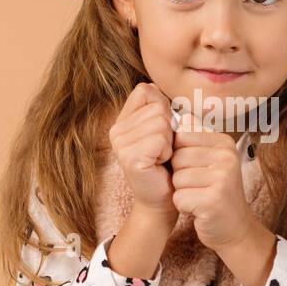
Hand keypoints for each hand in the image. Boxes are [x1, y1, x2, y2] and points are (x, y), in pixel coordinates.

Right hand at [108, 83, 177, 221]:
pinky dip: (167, 151)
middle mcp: (116, 130)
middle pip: (157, 107)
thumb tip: (154, 86)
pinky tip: (159, 164)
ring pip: (161, 122)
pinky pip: (160, 139)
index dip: (163, 107)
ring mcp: (120, 144)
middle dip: (170, 129)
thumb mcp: (164, 130)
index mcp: (122, 120)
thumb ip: (159, 107)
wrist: (162, 199)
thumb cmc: (167, 164)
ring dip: (170, 142)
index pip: (145, 90)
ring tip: (161, 158)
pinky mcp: (130, 157)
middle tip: (162, 151)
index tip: (162, 132)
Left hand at [169, 111, 256, 251]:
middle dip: (180, 175)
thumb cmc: (214, 191)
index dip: (179, 155)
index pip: (182, 135)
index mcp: (224, 142)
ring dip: (182, 191)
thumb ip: (195, 139)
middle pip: (177, 157)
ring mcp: (222, 178)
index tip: (195, 168)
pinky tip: (199, 209)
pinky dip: (184, 206)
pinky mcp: (213, 200)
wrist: (233, 227)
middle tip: (198, 186)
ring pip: (176, 178)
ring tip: (199, 196)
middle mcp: (226, 157)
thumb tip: (179, 114)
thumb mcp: (209, 160)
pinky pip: (179, 197)